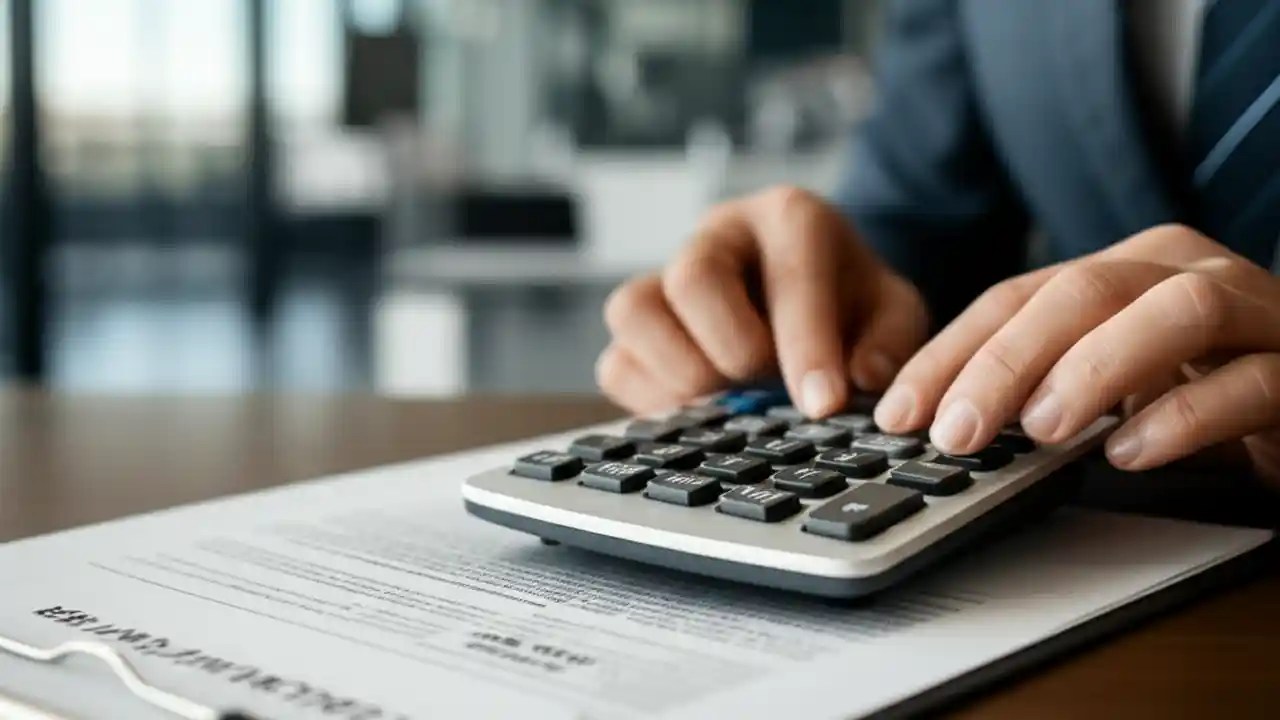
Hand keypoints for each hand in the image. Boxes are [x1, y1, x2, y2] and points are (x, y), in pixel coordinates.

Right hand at [597, 186, 928, 417]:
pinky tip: (704, 414)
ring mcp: (665, 279)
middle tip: (767, 387)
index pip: (788, 271)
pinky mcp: (636, 331)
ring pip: (632, 310)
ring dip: (681, 371)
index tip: (822, 404)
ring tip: (730, 401)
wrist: (813, 295)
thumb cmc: (851, 303)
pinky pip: (616, 364)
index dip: (805, 343)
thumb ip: (890, 341)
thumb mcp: (892, 312)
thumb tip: (860, 378)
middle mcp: (717, 237)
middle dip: (733, 348)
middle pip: (693, 277)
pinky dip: (654, 400)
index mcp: (789, 219)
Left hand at [874, 224, 1279, 482]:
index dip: (949, 355)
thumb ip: (1040, 383)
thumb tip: (940, 421)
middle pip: (1080, 293)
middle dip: (1005, 362)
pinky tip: (1132, 454)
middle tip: (955, 431)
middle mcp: (1182, 273)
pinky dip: (1184, 419)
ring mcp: (1252, 313)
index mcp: (1121, 270)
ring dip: (1096, 370)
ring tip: (1041, 432)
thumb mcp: (1109, 378)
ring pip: (1174, 313)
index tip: (899, 415)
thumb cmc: (1203, 388)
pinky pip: (1249, 383)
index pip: (1014, 298)